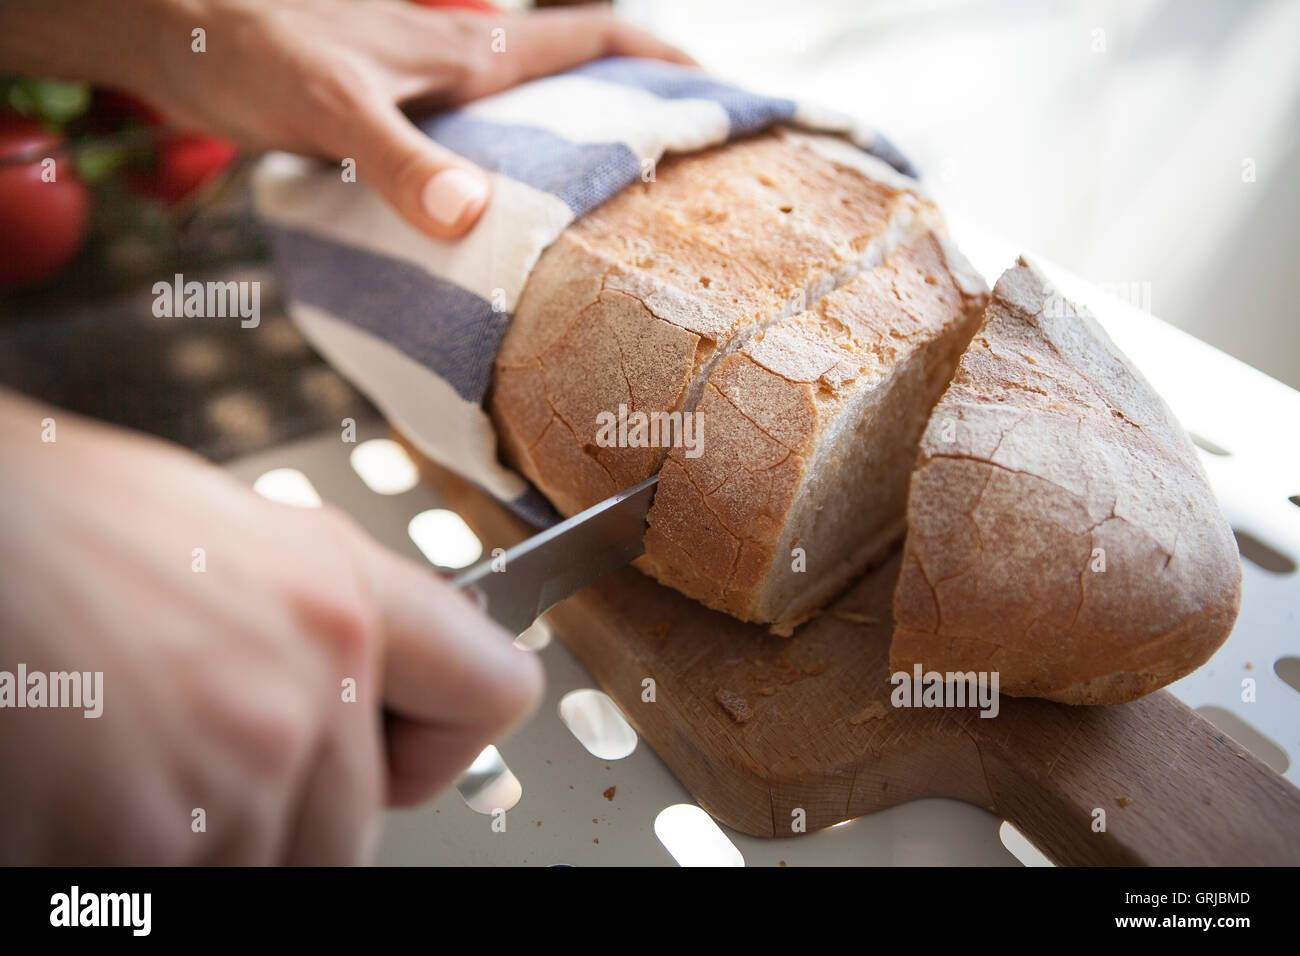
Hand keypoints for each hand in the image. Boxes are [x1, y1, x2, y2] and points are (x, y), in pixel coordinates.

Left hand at [0, 0, 693, 237]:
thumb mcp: (333, 107)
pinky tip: (507, 232)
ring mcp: (433, 97)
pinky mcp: (400, 123)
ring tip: (616, 214)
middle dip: (639, 111)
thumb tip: (469, 214)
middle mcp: (465, 72)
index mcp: (472, 55)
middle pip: (576, 81)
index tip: (718, 91)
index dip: (659, 59)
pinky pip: (479, 153)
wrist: (183, 37)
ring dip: (577, 151)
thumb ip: (401, 161)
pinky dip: (511, 184)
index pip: (590, 38)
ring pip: (530, 120)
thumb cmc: (256, 51)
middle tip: (687, 168)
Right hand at [0, 390, 542, 862]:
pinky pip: (173, 891)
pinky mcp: (148, 840)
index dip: (443, 738)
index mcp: (341, 598)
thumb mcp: (243, 535)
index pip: (493, 693)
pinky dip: (125, 864)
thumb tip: (374, 675)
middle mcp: (309, 685)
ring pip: (264, 869)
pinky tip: (79, 786)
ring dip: (202, 841)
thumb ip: (328, 616)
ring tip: (126, 751)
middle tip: (201, 750)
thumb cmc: (71, 525)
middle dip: (282, 812)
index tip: (405, 746)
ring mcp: (236, 769)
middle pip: (355, 826)